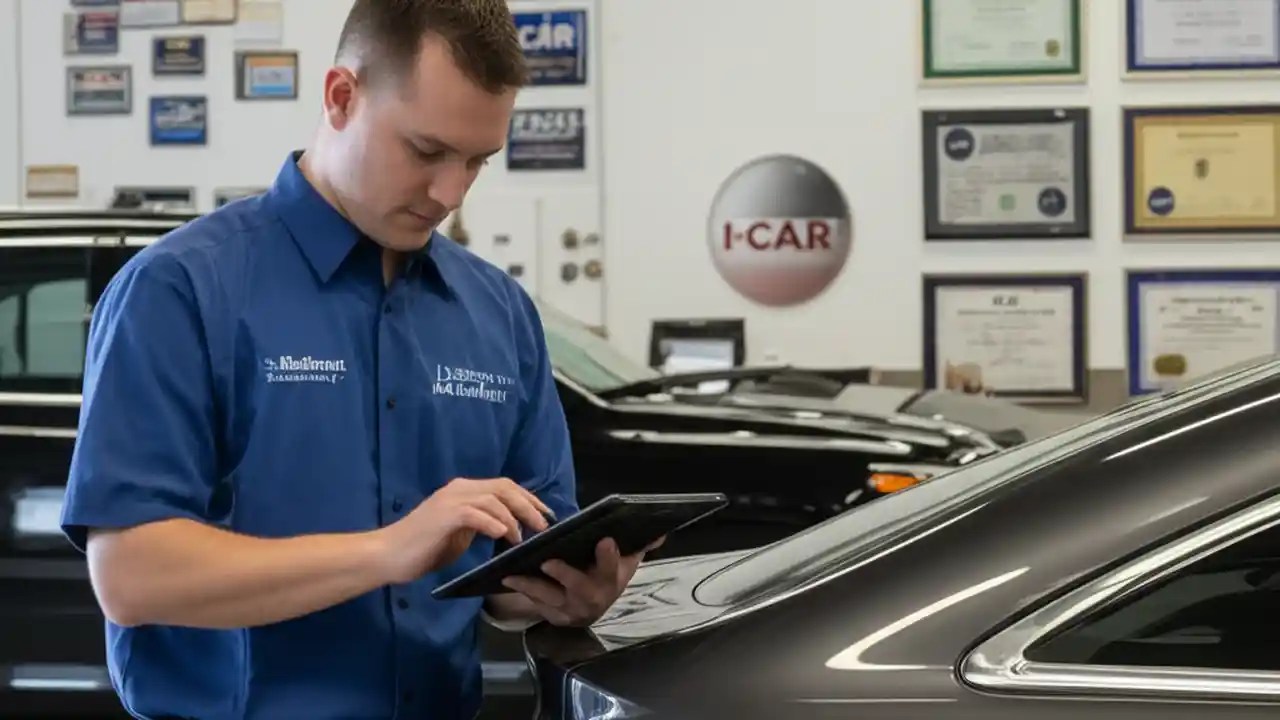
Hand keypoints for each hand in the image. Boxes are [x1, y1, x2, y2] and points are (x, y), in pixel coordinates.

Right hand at [375, 477, 551, 584]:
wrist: (388, 554)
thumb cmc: (423, 547)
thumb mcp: (460, 533)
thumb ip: (481, 525)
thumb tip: (509, 529)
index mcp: (464, 491)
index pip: (504, 486)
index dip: (528, 498)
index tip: (546, 515)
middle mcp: (460, 489)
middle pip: (504, 488)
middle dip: (528, 505)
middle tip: (544, 525)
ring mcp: (451, 500)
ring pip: (493, 498)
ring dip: (514, 517)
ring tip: (524, 537)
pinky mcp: (444, 515)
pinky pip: (474, 513)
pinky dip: (492, 522)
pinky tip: (504, 534)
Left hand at [501, 535, 664, 626]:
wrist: (590, 606)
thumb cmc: (606, 575)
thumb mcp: (626, 561)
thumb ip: (641, 544)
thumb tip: (661, 531)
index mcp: (612, 580)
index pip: (613, 567)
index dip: (609, 556)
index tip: (605, 540)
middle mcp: (593, 597)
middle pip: (580, 588)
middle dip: (565, 574)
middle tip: (548, 561)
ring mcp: (571, 609)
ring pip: (551, 598)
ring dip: (532, 586)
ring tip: (513, 573)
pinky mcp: (553, 615)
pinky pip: (536, 604)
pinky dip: (522, 592)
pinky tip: (508, 579)